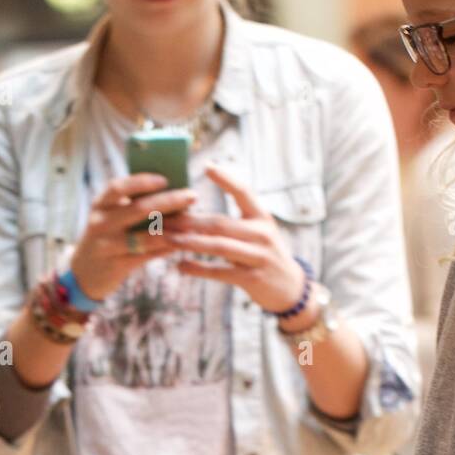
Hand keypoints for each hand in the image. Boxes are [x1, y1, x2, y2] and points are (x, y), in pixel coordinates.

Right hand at [70, 174, 196, 299]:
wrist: (84, 274)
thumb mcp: (110, 217)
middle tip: (191, 196)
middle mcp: (100, 223)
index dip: (141, 182)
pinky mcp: (117, 266)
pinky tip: (182, 242)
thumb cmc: (106, 237)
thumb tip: (171, 190)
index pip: (117, 187)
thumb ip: (131, 204)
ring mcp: (107, 246)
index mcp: (100, 204)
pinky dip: (166, 248)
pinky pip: (147, 256)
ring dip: (172, 228)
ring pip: (145, 236)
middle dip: (168, 201)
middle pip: (137, 210)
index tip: (165, 179)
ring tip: (192, 222)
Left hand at [162, 164, 301, 314]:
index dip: (227, 179)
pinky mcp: (252, 279)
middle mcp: (262, 234)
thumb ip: (237, 221)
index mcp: (262, 217)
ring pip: (218, 246)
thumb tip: (197, 211)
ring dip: (189, 243)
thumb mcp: (260, 232)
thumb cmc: (265, 255)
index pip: (244, 192)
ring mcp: (258, 257)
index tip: (208, 166)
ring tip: (167, 239)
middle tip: (163, 218)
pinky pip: (220, 272)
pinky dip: (198, 269)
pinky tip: (180, 266)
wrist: (290, 288)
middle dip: (189, 221)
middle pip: (220, 223)